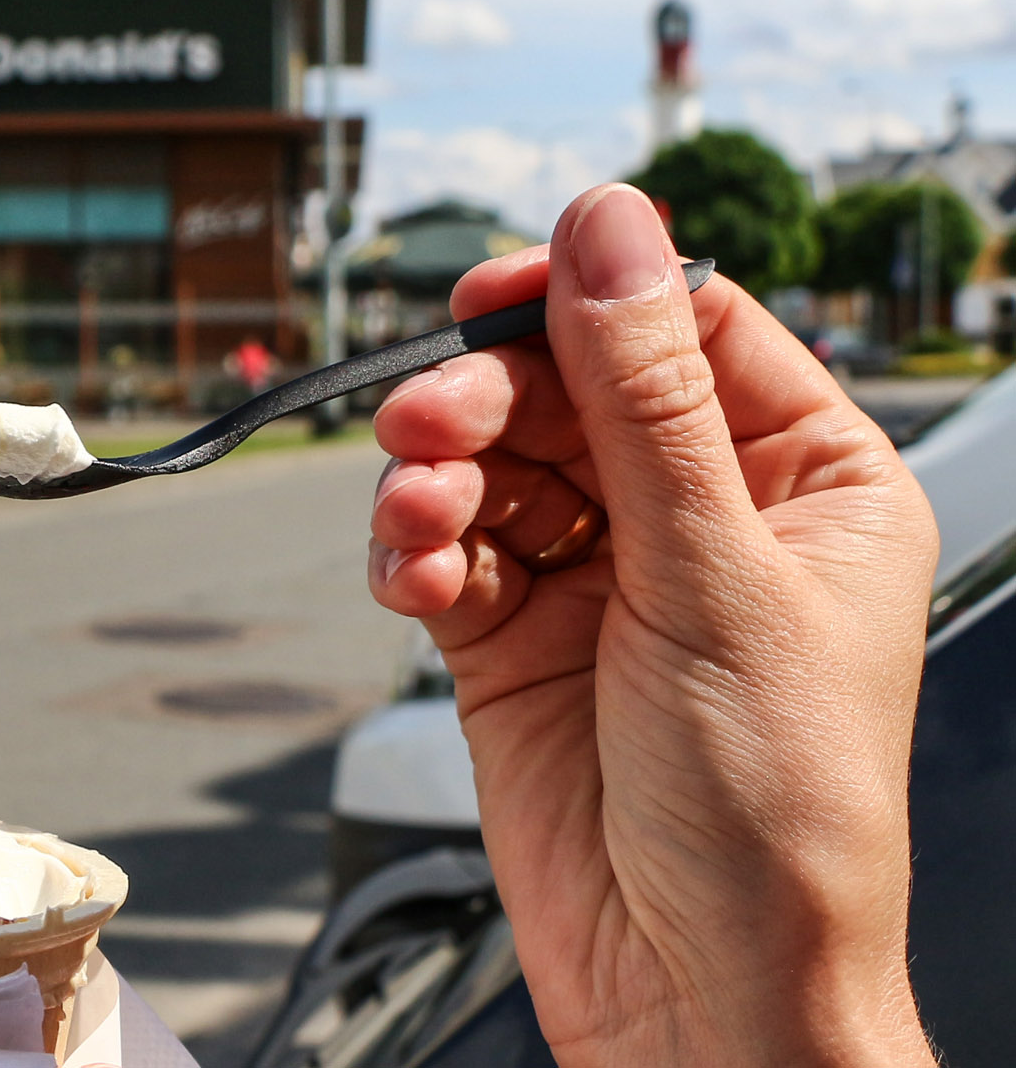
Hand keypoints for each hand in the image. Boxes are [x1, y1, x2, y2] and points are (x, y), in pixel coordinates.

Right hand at [366, 185, 938, 1065]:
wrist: (693, 988)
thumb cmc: (771, 813)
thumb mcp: (715, 578)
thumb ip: (644, 397)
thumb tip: (608, 232)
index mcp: (805, 481)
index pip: (686, 329)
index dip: (585, 300)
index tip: (491, 298)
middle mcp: (700, 518)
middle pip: (567, 389)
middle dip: (487, 401)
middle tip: (426, 427)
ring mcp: (600, 578)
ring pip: (492, 466)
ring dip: (437, 481)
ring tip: (418, 520)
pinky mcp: (513, 640)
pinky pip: (445, 553)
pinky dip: (414, 556)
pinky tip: (414, 580)